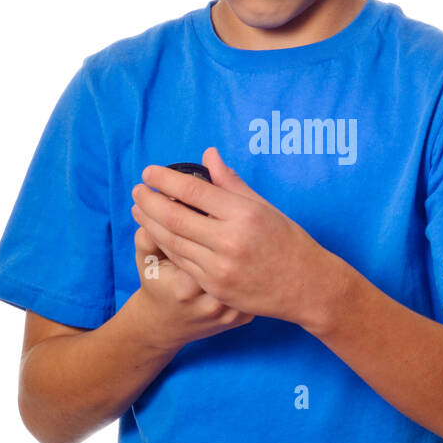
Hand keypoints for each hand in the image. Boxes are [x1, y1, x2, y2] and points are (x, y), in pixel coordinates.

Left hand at [130, 146, 331, 325]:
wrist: (306, 285)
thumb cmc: (287, 240)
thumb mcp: (263, 206)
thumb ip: (231, 182)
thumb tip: (208, 155)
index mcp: (243, 213)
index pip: (193, 191)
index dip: (165, 179)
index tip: (149, 171)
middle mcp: (230, 240)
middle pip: (175, 216)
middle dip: (149, 201)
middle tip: (136, 190)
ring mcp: (221, 267)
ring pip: (173, 241)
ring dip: (150, 223)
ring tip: (139, 209)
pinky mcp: (216, 287)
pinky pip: (182, 262)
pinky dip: (165, 245)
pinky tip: (156, 234)